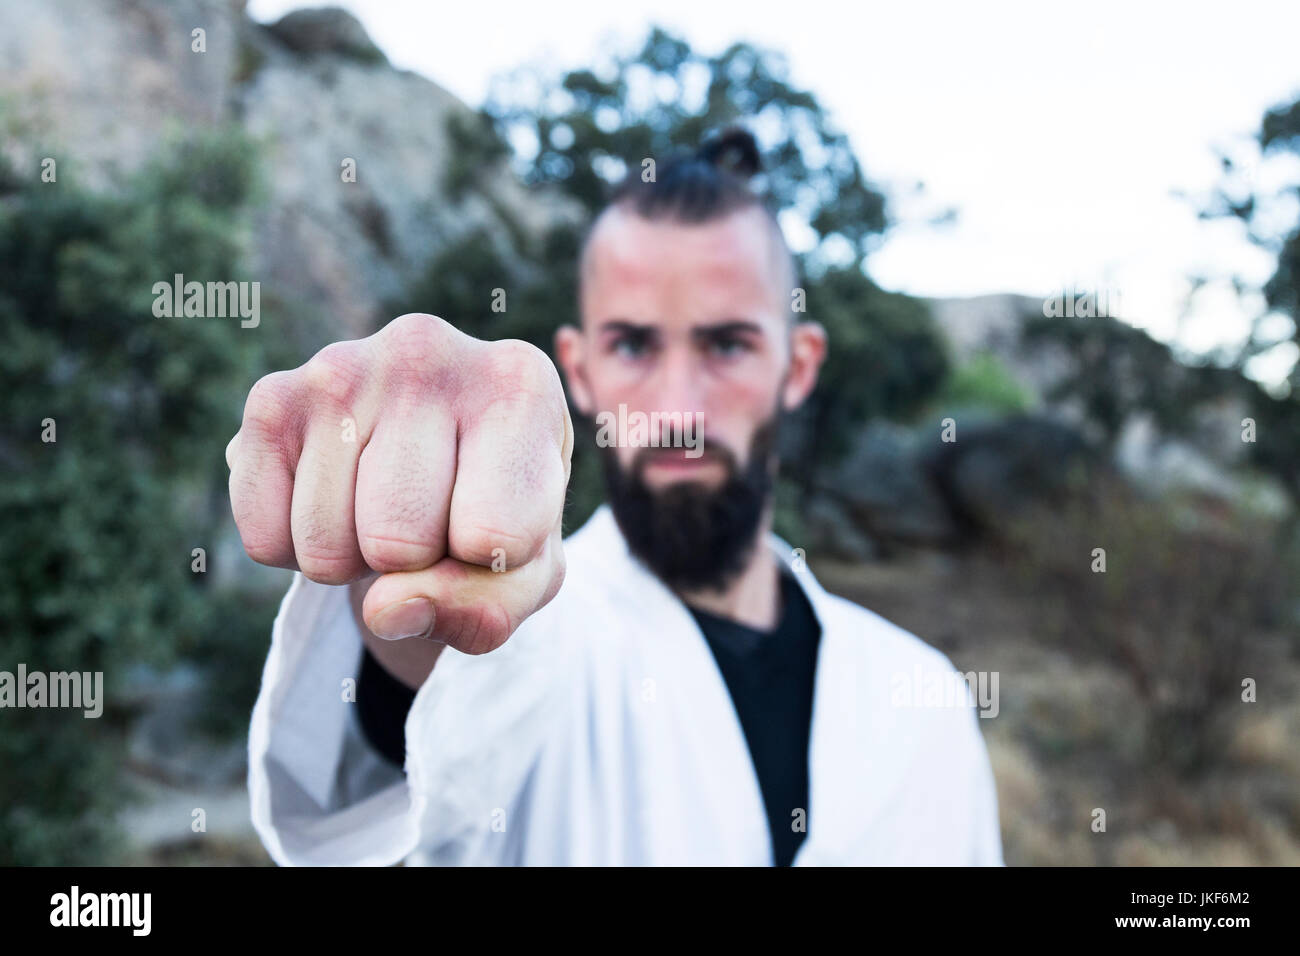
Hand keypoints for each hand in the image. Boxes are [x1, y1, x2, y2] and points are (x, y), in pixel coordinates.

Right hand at [226, 313, 571, 654]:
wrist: (434, 453)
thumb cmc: (499, 511)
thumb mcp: (527, 571)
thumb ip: (486, 609)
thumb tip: (385, 610)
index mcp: (520, 385)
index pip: (495, 535)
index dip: (492, 565)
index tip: (501, 522)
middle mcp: (429, 352)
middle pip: (399, 543)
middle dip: (414, 565)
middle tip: (433, 516)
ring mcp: (341, 367)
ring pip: (324, 549)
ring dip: (354, 561)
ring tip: (385, 504)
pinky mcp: (272, 400)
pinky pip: (265, 539)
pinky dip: (295, 552)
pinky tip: (335, 498)